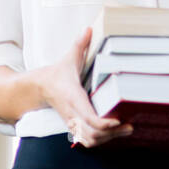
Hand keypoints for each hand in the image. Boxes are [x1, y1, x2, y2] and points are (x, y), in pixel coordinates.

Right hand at [40, 26, 133, 147]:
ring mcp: (73, 122)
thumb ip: (79, 45)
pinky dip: (101, 140)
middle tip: (129, 126)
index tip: (118, 120)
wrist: (39, 88)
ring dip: (108, 139)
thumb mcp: (68, 58)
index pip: (88, 117)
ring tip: (126, 130)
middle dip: (111, 134)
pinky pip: (87, 139)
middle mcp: (73, 113)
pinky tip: (115, 132)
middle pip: (91, 134)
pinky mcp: (74, 126)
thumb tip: (88, 29)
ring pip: (89, 140)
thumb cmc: (58, 74)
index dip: (104, 123)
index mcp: (73, 97)